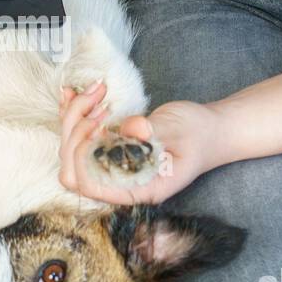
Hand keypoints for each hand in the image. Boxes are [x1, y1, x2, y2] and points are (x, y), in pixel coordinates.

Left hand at [58, 82, 220, 205]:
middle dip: (75, 135)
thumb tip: (129, 128)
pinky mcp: (109, 150)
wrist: (210, 131)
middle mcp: (120, 183)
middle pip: (73, 173)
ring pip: (71, 154)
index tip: (98, 128)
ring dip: (74, 120)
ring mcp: (112, 167)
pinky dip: (71, 115)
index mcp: (140, 188)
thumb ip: (153, 131)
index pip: (94, 187)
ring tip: (96, 93)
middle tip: (98, 105)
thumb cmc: (199, 134)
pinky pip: (79, 138)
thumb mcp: (180, 129)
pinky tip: (71, 92)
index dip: (83, 159)